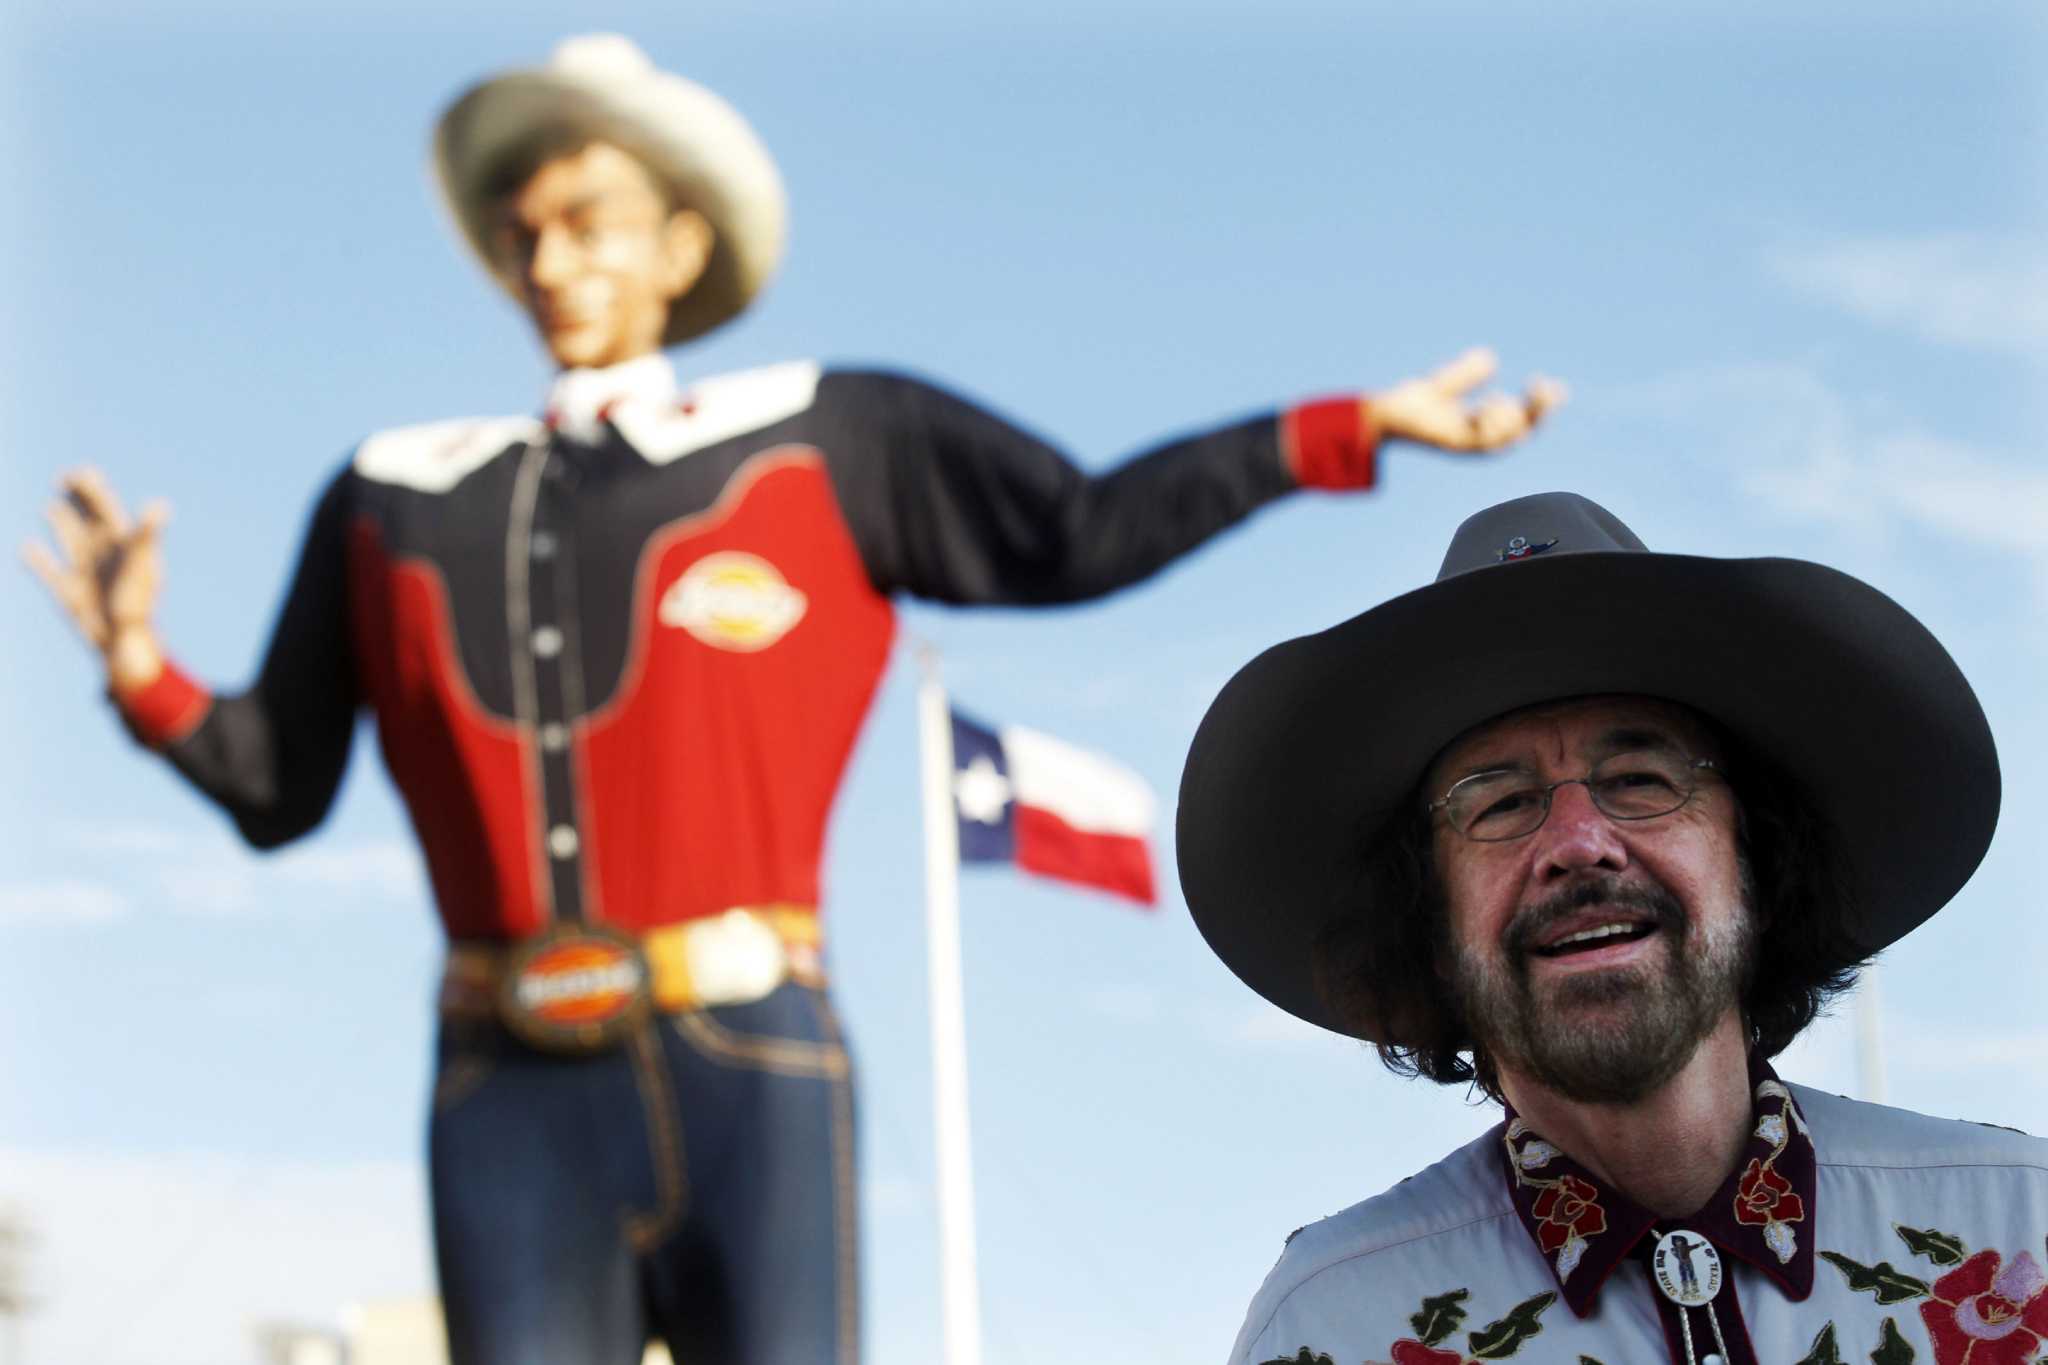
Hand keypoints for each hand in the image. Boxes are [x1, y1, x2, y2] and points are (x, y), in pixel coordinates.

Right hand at [21, 468, 169, 693]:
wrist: (125, 641)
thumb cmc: (138, 602)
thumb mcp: (141, 563)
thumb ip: (146, 534)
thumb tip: (160, 504)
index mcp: (120, 544)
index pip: (105, 508)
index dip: (93, 489)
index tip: (79, 472)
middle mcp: (102, 555)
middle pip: (87, 520)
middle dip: (77, 500)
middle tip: (63, 479)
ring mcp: (85, 572)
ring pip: (70, 541)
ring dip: (61, 524)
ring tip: (51, 508)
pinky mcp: (68, 593)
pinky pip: (49, 572)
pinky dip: (37, 560)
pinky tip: (26, 548)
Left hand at [1370, 347, 1565, 452]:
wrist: (1379, 416)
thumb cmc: (1407, 406)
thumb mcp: (1444, 385)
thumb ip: (1466, 375)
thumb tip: (1490, 358)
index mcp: (1478, 427)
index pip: (1520, 422)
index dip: (1540, 407)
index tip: (1553, 385)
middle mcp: (1475, 439)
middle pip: (1521, 433)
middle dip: (1538, 412)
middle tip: (1543, 386)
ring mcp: (1464, 443)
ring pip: (1505, 440)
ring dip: (1515, 418)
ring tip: (1506, 399)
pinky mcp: (1450, 442)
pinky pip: (1481, 440)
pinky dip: (1492, 423)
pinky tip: (1490, 403)